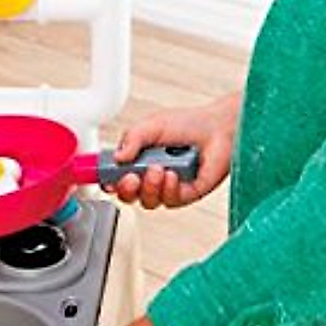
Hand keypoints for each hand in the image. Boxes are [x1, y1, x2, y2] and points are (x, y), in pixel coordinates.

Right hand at [107, 93, 239, 209]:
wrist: (218, 128)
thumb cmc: (188, 123)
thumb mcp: (152, 125)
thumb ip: (131, 138)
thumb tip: (117, 157)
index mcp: (140, 158)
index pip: (117, 176)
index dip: (110, 180)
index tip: (107, 178)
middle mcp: (152, 175)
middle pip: (129, 195)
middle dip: (126, 188)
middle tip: (131, 177)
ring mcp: (169, 187)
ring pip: (148, 201)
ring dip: (149, 186)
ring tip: (158, 169)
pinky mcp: (186, 195)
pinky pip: (170, 201)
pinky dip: (169, 188)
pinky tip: (174, 174)